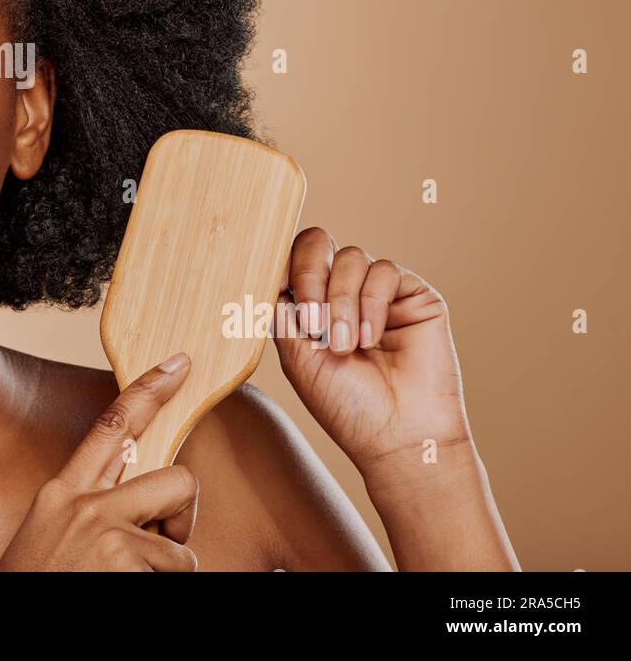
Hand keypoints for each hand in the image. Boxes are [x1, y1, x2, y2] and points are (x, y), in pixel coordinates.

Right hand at [0, 354, 199, 570]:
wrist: (2, 624)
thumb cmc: (38, 580)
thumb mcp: (52, 534)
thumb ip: (91, 508)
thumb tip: (143, 501)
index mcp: (62, 492)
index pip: (112, 425)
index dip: (149, 389)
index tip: (178, 364)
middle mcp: (85, 505)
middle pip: (176, 478)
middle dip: (183, 517)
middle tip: (161, 545)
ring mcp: (106, 534)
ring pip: (181, 547)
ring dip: (166, 572)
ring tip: (121, 581)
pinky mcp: (126, 561)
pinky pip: (178, 574)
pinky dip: (162, 589)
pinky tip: (122, 589)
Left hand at [272, 227, 472, 477]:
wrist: (397, 437)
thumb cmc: (346, 405)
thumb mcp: (297, 356)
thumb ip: (282, 310)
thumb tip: (269, 270)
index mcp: (309, 303)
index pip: (288, 259)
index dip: (279, 265)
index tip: (277, 289)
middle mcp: (341, 290)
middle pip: (316, 243)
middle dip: (308, 274)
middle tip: (311, 320)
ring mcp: (376, 290)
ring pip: (350, 257)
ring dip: (341, 302)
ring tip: (344, 347)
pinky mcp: (412, 294)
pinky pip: (384, 272)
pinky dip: (371, 304)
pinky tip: (371, 340)